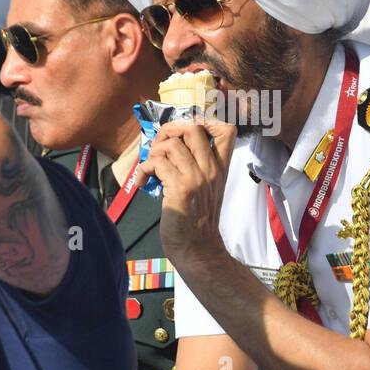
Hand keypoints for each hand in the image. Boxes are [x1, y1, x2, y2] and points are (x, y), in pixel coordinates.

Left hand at [140, 118, 235, 266]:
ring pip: (171, 144)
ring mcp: (196, 178)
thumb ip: (198, 167)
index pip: (227, 130)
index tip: (185, 132)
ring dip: (154, 152)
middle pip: (193, 127)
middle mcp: (210, 169)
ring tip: (151, 167)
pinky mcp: (179, 188)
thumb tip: (171, 146)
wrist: (197, 249)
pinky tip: (142, 181)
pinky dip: (144, 169)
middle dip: (170, 129)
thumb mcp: (207, 190)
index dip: (205, 120)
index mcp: (220, 168)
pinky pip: (156, 162)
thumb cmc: (197, 222)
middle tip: (160, 146)